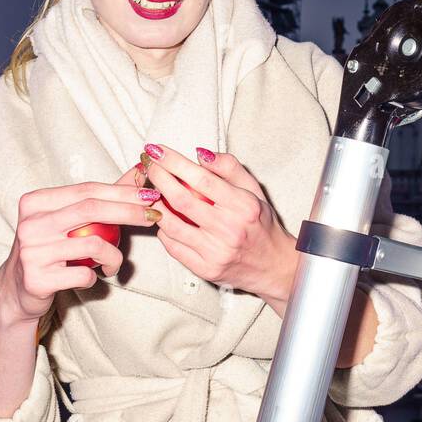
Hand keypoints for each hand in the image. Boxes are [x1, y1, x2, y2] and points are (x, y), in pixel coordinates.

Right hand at [0, 163, 162, 324]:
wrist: (19, 288)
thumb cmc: (52, 247)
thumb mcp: (69, 218)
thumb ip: (102, 197)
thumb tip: (141, 171)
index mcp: (36, 202)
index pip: (88, 190)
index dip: (123, 191)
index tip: (151, 195)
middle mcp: (30, 224)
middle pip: (91, 209)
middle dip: (130, 211)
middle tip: (154, 217)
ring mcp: (31, 252)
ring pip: (93, 244)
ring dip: (115, 255)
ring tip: (114, 263)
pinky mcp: (37, 279)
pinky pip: (84, 274)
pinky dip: (96, 276)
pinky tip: (93, 276)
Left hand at [141, 143, 294, 304]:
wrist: (273, 266)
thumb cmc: (261, 224)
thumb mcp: (255, 190)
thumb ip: (230, 168)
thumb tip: (200, 154)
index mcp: (244, 206)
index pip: (202, 179)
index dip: (175, 163)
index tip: (157, 151)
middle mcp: (230, 230)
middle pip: (182, 200)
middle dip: (159, 178)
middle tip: (148, 166)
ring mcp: (216, 252)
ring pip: (172, 225)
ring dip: (155, 205)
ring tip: (150, 192)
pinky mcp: (205, 270)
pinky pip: (173, 247)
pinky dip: (163, 230)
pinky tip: (163, 218)